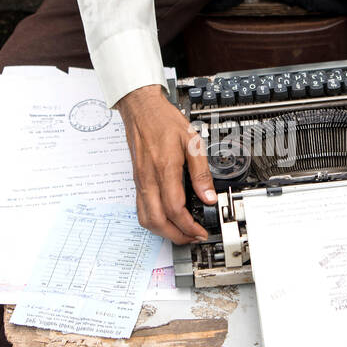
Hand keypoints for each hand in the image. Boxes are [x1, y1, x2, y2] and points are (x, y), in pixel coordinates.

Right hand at [115, 85, 215, 243]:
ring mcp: (141, 182)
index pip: (174, 208)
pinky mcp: (137, 181)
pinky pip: (141, 209)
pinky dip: (153, 222)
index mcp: (164, 168)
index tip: (200, 231)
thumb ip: (201, 172)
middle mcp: (149, 179)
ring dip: (163, 232)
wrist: (141, 109)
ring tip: (181, 232)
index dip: (188, 225)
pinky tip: (166, 220)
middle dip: (176, 235)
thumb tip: (209, 196)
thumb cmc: (164, 121)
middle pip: (158, 221)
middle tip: (193, 236)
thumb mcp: (192, 141)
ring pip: (146, 219)